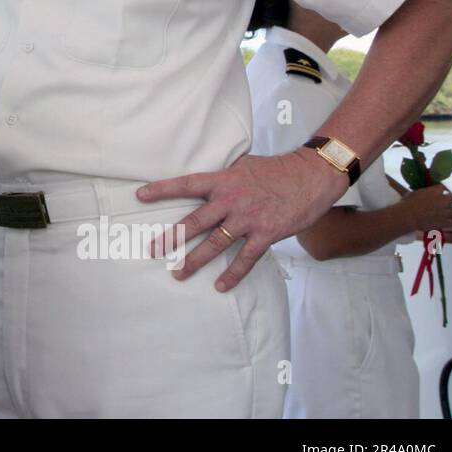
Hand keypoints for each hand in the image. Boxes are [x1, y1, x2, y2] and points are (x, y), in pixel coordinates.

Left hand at [137, 148, 347, 290]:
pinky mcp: (266, 234)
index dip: (162, 189)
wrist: (312, 175)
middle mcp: (231, 200)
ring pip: (215, 243)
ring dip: (195, 260)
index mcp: (223, 181)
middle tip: (153, 250)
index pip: (186, 184)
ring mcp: (248, 219)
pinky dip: (232, 274)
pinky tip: (220, 285)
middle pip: (195, 221)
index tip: (140, 195)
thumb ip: (223, 175)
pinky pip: (245, 259)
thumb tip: (206, 179)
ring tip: (178, 273)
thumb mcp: (243, 165)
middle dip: (172, 237)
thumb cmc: (277, 169)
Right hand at [401, 184, 451, 232]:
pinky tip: (440, 221)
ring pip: (451, 209)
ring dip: (446, 210)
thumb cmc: (408, 203)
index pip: (442, 187)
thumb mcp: (415, 193)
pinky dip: (446, 221)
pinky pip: (450, 221)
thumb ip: (425, 192)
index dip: (440, 190)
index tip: (437, 192)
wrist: (407, 217)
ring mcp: (446, 212)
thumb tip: (427, 193)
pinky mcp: (445, 222)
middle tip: (442, 201)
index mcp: (436, 191)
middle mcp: (444, 200)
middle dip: (449, 198)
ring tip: (439, 213)